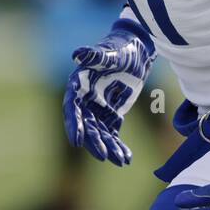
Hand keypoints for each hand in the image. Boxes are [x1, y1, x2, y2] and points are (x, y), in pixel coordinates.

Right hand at [63, 17, 153, 165]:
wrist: (137, 51)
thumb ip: (95, 56)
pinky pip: (113, 134)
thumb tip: (77, 54)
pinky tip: (126, 158)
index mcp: (78, 86)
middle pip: (87, 125)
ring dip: (108, 147)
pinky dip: (118, 146)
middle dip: (94, 141)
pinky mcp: (112, 115)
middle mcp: (85, 100)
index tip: (76, 141)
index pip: (72, 108)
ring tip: (119, 160)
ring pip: (100, 133)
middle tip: (103, 155)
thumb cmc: (120, 48)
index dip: (73, 125)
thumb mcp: (110, 53)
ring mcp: (99, 109)